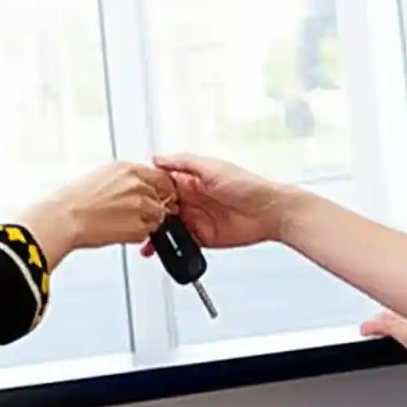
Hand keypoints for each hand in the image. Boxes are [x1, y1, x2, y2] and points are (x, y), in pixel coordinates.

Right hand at [23, 161, 175, 268]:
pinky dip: (138, 235)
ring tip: (123, 223)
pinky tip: (119, 231)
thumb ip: (125, 180)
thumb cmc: (73, 201)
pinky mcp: (138, 225)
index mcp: (127, 168)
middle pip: (164, 195)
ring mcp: (140, 204)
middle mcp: (137, 183)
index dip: (161, 189)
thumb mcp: (101, 177)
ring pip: (158, 215)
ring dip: (147, 221)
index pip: (161, 176)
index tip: (158, 195)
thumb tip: (137, 187)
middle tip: (140, 213)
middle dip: (156, 205)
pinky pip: (148, 232)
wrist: (63, 218)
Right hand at [140, 153, 298, 254]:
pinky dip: (171, 247)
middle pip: (162, 208)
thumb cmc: (249, 186)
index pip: (162, 184)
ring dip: (156, 233)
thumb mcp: (213, 167)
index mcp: (192, 181)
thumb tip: (158, 158)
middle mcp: (193, 199)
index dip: (149, 190)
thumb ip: (184, 163)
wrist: (271, 213)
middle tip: (136, 220)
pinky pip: (182, 243)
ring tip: (144, 237)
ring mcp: (197, 219)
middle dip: (149, 214)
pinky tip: (161, 248)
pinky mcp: (204, 237)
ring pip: (169, 227)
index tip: (136, 195)